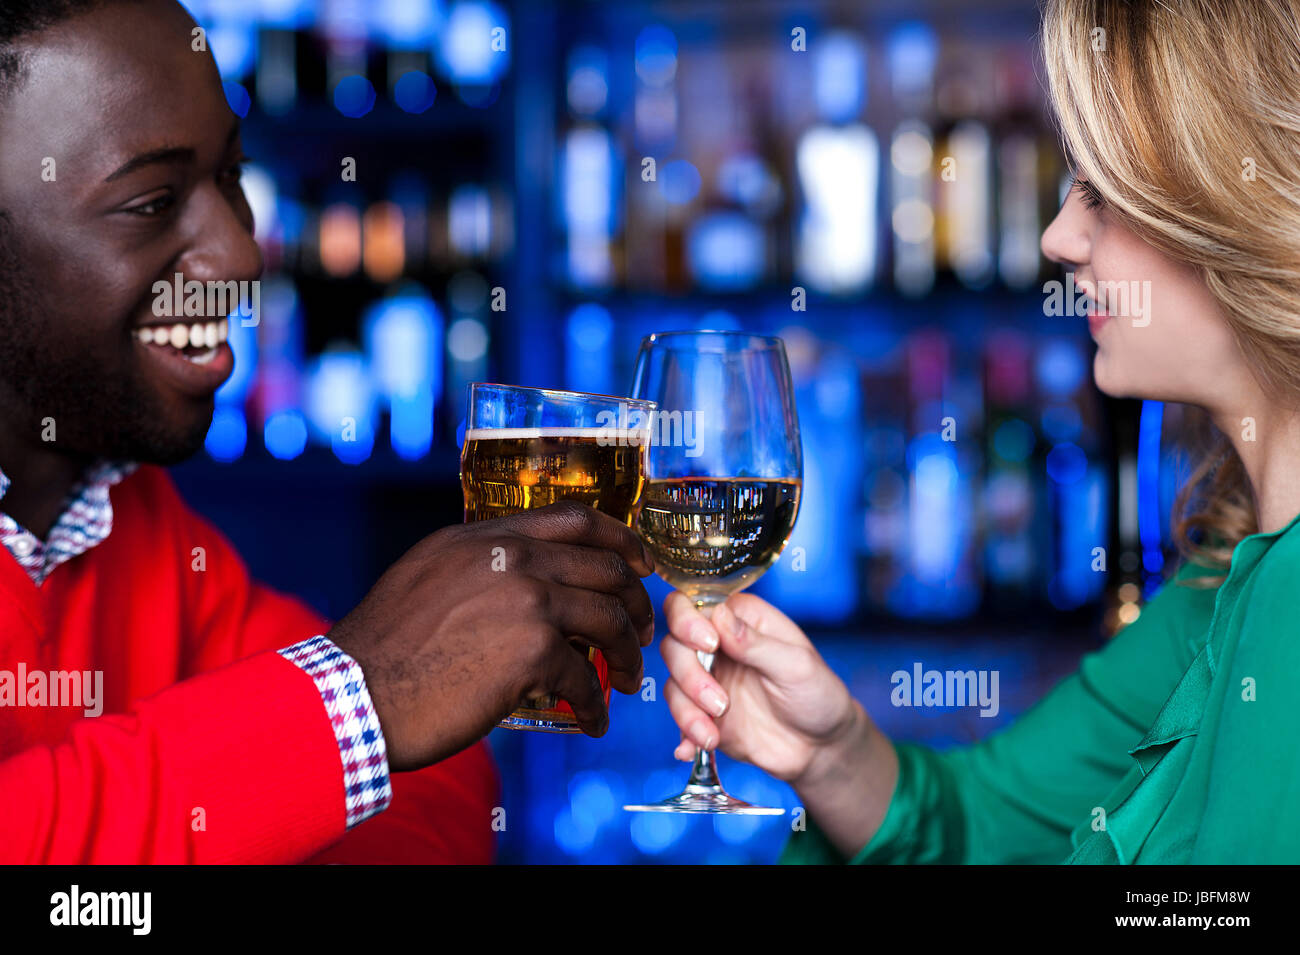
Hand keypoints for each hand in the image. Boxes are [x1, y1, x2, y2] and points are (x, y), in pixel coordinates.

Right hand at [328, 501, 654, 770]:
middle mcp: (510, 558)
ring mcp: (525, 601)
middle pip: (605, 567)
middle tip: (643, 631)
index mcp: (484, 537)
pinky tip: (593, 721)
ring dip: (626, 654)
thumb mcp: (426, 577)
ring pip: (607, 619)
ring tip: (625, 680)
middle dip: (636, 602)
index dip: (619, 538)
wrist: (354, 693)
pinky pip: (585, 676)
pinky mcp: (531, 652)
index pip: (572, 518)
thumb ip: (477, 567)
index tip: (641, 562)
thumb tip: (524, 582)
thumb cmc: (383, 649)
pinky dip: (596, 704)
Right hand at [661, 591, 859, 783]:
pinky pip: (679, 718)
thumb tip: (720, 616)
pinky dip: (683, 735)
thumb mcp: (797, 665)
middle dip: (688, 674)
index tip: (709, 645)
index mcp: (741, 620)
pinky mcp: (703, 713)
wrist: (820, 748)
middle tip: (719, 702)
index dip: (689, 622)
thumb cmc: (817, 695)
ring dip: (686, 711)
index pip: (693, 606)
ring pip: (672, 683)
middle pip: (674, 644)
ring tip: (713, 734)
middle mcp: (718, 646)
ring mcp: (708, 680)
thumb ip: (756, 643)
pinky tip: (688, 750)